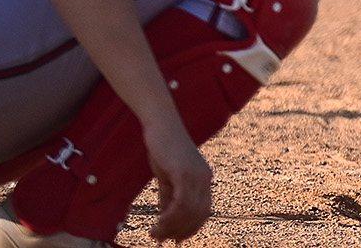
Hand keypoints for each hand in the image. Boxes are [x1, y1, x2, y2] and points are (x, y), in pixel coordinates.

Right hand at [145, 120, 212, 241]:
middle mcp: (205, 178)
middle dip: (179, 232)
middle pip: (197, 215)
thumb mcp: (167, 177)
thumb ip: (168, 198)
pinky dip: (170, 216)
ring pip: (188, 212)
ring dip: (171, 227)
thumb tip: (165, 220)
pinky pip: (181, 201)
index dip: (190, 229)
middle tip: (161, 239)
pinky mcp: (184, 171)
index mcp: (204, 179)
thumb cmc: (163, 148)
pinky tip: (159, 222)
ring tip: (156, 233)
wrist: (161, 124)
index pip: (203, 212)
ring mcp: (196, 174)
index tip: (175, 240)